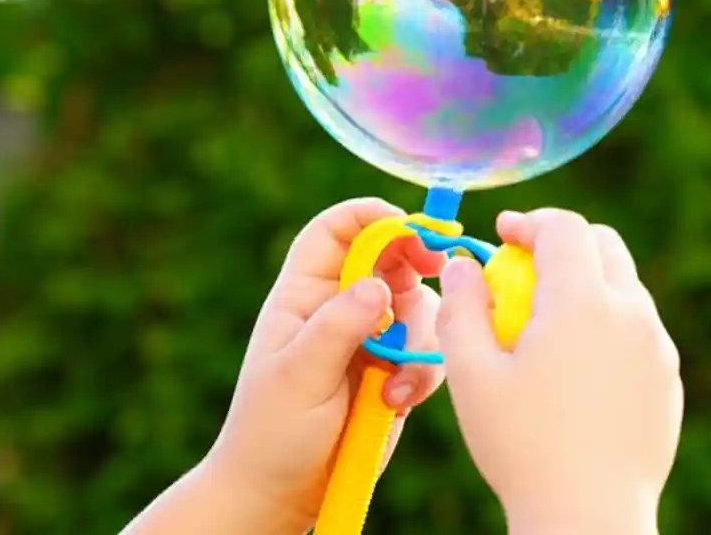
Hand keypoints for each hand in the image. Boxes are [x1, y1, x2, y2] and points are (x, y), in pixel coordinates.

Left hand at [127, 198, 446, 533]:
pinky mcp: (395, 372)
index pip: (336, 231)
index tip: (410, 226)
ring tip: (396, 375)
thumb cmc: (272, 432)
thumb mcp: (298, 376)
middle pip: (390, 257)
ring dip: (420, 333)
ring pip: (418, 306)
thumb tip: (379, 285)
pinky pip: (428, 353)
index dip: (373, 216)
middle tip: (438, 267)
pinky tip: (397, 401)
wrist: (281, 494)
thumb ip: (338, 327)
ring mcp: (370, 340)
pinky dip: (424, 372)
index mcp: (304, 294)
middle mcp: (339, 308)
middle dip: (416, 262)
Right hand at [437, 209, 682, 534]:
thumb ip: (463, 307)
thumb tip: (464, 262)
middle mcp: (631, 313)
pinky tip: (576, 368)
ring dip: (588, 284)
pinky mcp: (668, 378)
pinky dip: (608, 325)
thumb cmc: (521, 448)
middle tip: (523, 270)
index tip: (502, 235)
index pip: (564, 228)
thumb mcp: (471, 376)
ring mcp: (657, 346)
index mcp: (582, 302)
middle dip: (563, 243)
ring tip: (546, 324)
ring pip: (625, 287)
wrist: (589, 518)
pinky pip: (639, 330)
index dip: (529, 222)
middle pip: (604, 244)